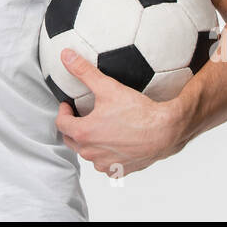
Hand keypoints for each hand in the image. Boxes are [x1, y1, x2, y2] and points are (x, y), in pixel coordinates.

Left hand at [54, 48, 183, 177]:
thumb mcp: (107, 86)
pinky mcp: (119, 171)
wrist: (165, 130)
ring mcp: (105, 164)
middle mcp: (91, 153)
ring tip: (98, 127)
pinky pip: (105, 164)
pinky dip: (105, 154)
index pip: (61, 123)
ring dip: (88, 142)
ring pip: (88, 153)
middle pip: (71, 140)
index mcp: (84, 133)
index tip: (69, 105)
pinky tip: (114, 142)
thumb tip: (66, 56)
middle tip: (81, 115)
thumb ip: (84, 71)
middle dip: (73, 126)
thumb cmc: (138, 111)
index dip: (63, 112)